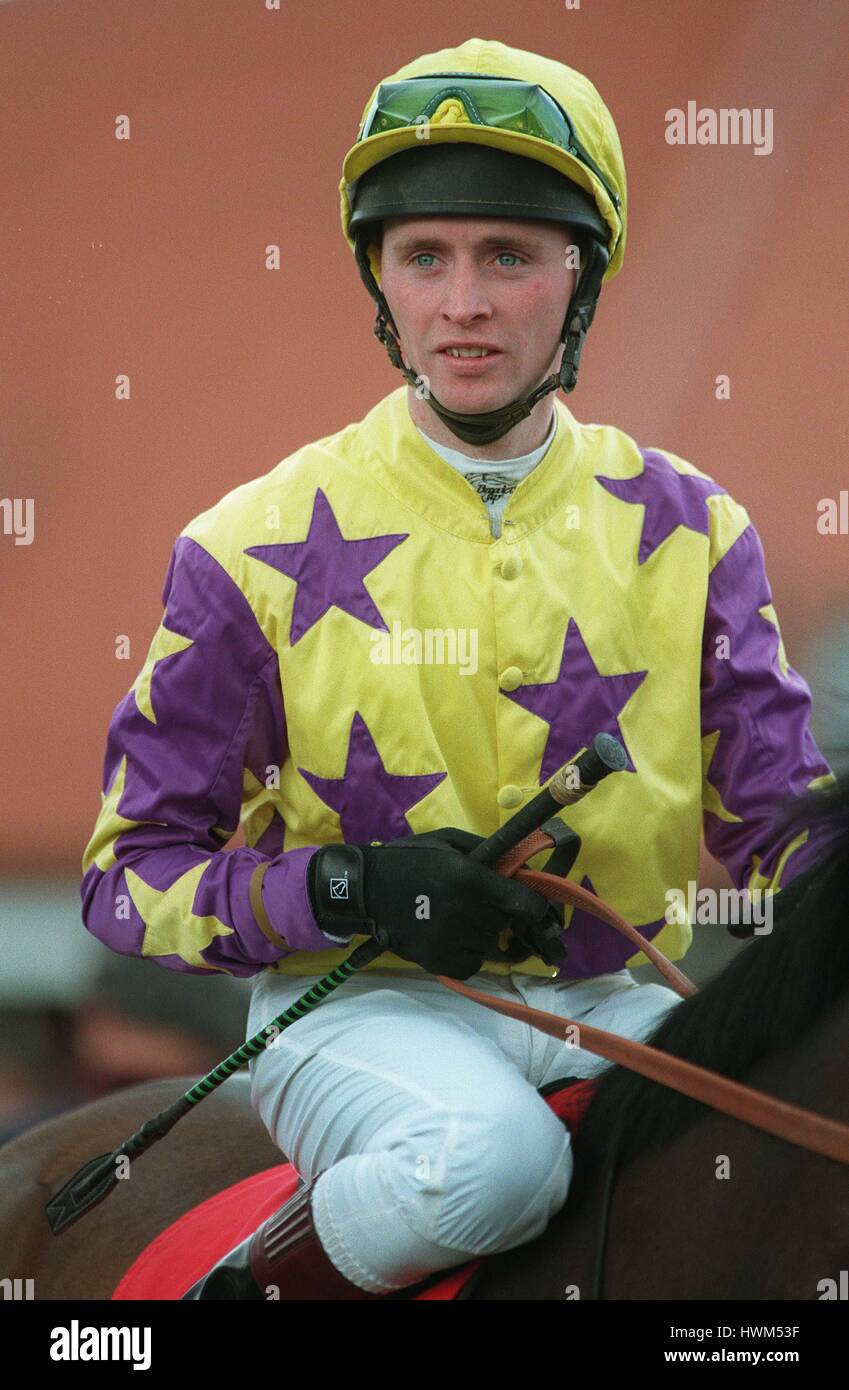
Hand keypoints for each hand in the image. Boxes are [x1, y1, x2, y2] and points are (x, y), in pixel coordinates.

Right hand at [309, 826, 555, 979]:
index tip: (532, 907)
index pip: (527, 906)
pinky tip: (449, 937)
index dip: (535, 908)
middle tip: (476, 904)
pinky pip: (473, 964)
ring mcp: (451, 941)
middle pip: (507, 923)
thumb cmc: (410, 859)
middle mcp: (465, 912)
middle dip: (500, 914)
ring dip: (482, 934)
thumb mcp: (449, 842)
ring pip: (490, 944)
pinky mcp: (439, 963)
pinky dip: (468, 954)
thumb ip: (490, 852)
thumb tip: (524, 867)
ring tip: (455, 918)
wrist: (366, 890)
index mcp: (470, 878)